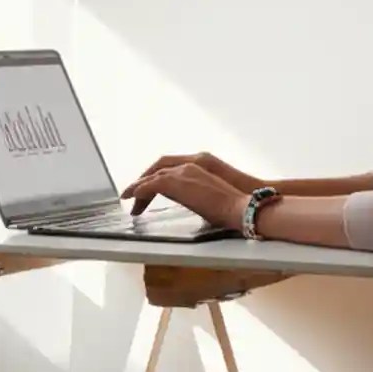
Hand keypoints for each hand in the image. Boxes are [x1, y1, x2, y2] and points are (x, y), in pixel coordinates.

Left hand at [120, 152, 260, 202]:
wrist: (243, 207)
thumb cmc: (234, 207)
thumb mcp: (211, 196)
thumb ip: (197, 194)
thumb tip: (190, 203)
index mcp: (199, 165)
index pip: (171, 166)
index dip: (156, 176)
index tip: (148, 188)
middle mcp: (190, 164)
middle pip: (158, 167)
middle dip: (144, 180)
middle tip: (133, 194)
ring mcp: (183, 171)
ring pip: (153, 176)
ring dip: (139, 187)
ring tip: (129, 200)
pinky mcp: (178, 182)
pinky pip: (151, 185)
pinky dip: (140, 190)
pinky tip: (133, 199)